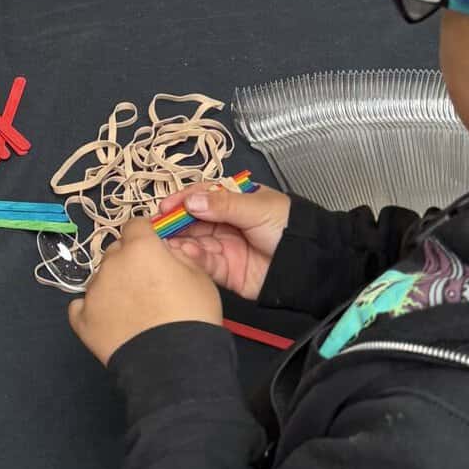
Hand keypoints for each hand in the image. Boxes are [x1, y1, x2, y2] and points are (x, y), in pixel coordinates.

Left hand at [68, 219, 219, 365]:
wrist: (175, 362)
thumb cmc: (193, 316)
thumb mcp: (199, 276)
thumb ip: (177, 255)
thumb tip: (163, 250)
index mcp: (140, 248)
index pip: (136, 225)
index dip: (145, 234)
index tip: (153, 246)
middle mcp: (111, 264)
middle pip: (116, 252)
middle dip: (129, 261)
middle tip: (148, 284)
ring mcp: (93, 292)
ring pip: (100, 278)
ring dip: (113, 285)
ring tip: (133, 310)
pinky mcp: (83, 319)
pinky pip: (82, 305)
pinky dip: (93, 309)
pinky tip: (109, 319)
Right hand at [162, 176, 290, 302]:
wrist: (310, 262)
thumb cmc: (289, 226)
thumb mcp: (257, 207)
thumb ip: (223, 204)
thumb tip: (191, 201)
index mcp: (233, 201)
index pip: (201, 197)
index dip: (182, 200)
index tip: (166, 206)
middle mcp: (224, 223)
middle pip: (191, 221)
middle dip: (174, 223)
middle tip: (157, 226)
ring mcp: (223, 247)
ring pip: (193, 242)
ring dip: (179, 242)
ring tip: (167, 241)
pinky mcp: (225, 271)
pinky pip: (204, 263)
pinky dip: (193, 259)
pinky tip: (185, 254)